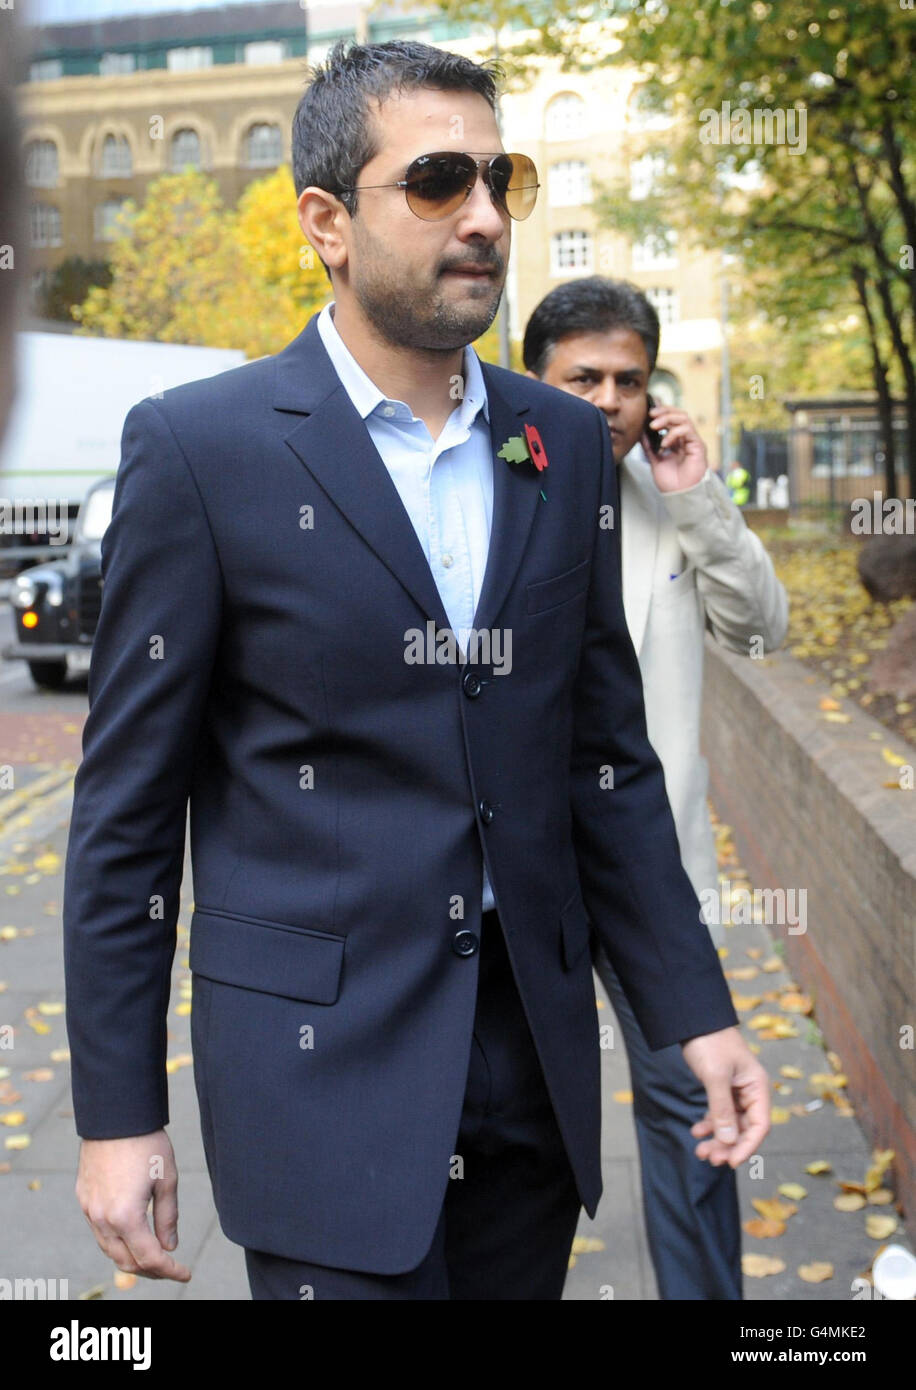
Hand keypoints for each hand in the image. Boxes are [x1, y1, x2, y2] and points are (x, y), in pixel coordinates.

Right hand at [76, 1129, 190, 1281]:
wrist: (115, 1115)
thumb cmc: (147, 1143)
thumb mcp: (167, 1179)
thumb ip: (168, 1218)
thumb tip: (169, 1246)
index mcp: (125, 1217)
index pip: (149, 1258)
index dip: (170, 1270)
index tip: (185, 1273)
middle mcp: (101, 1218)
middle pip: (126, 1261)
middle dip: (151, 1270)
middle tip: (171, 1268)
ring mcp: (88, 1209)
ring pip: (109, 1249)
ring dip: (131, 1258)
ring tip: (153, 1255)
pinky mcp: (83, 1198)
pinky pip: (99, 1231)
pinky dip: (116, 1241)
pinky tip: (132, 1235)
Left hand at [643, 404, 707, 492]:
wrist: (679, 496)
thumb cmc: (670, 482)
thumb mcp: (655, 460)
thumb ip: (649, 446)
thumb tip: (641, 432)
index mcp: (677, 441)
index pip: (672, 420)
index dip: (661, 412)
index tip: (648, 412)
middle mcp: (686, 439)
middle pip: (679, 415)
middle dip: (664, 411)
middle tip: (650, 414)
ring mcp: (693, 442)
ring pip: (684, 419)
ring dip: (667, 419)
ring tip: (654, 426)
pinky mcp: (698, 446)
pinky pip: (688, 431)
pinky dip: (674, 433)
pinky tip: (664, 443)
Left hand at [681, 1026, 769, 1166]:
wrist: (694, 1021)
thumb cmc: (710, 1043)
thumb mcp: (716, 1076)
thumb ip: (722, 1109)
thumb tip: (728, 1141)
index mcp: (757, 1087)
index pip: (759, 1126)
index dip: (747, 1146)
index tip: (731, 1162)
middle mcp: (750, 1092)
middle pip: (744, 1128)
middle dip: (728, 1145)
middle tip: (710, 1159)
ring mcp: (736, 1091)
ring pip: (730, 1124)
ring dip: (717, 1139)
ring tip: (701, 1151)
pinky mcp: (722, 1089)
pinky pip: (719, 1114)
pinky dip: (709, 1124)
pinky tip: (696, 1132)